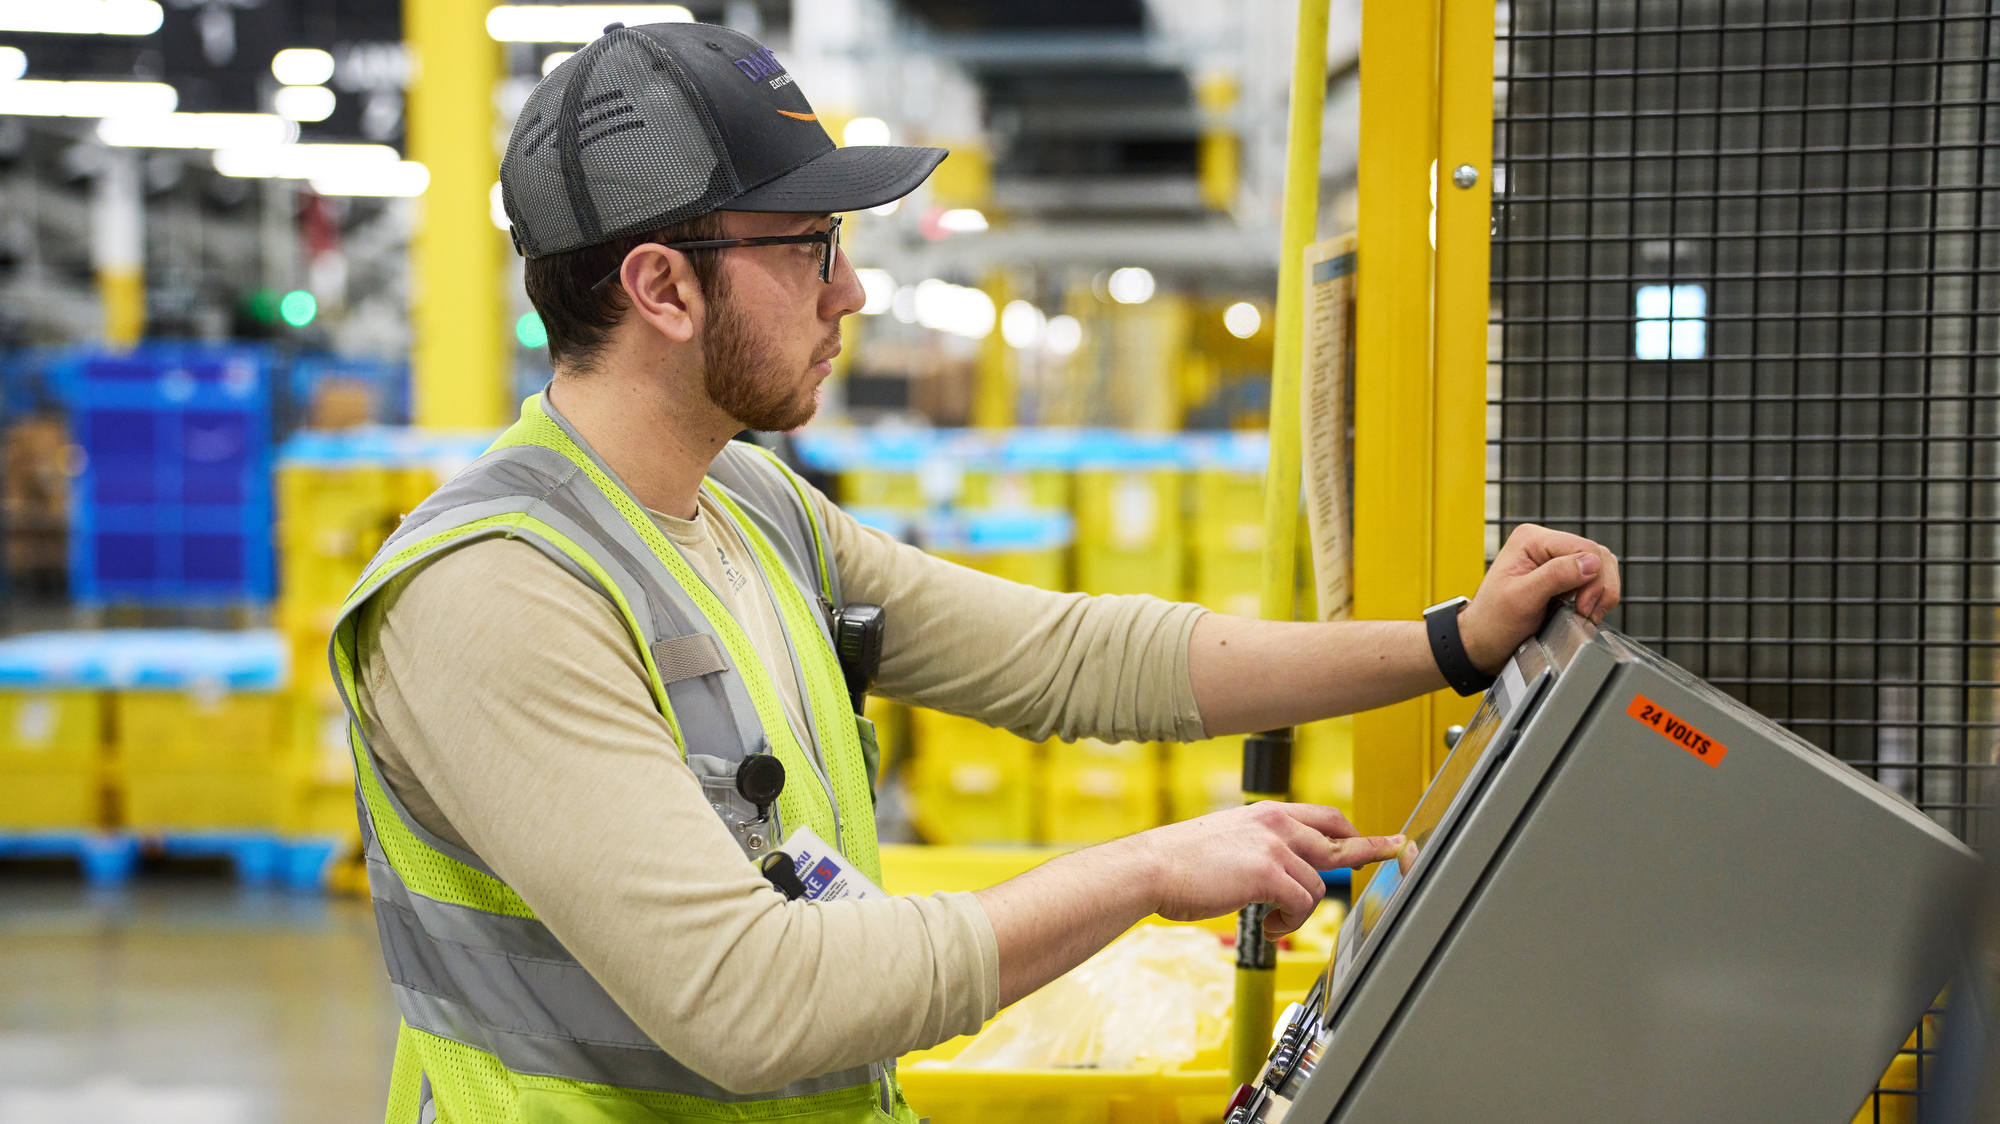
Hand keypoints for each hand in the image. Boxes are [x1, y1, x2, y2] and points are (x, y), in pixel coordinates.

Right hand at [1138, 802, 1404, 937]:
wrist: (1150, 868)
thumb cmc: (1178, 862)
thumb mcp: (1226, 840)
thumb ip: (1258, 846)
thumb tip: (1277, 870)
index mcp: (1265, 814)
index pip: (1324, 816)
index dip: (1354, 832)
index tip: (1382, 838)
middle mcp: (1275, 823)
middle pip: (1338, 841)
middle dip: (1368, 852)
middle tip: (1391, 855)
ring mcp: (1274, 846)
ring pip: (1318, 885)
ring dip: (1300, 910)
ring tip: (1272, 920)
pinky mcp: (1268, 873)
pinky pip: (1303, 904)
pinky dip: (1289, 922)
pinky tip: (1268, 925)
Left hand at [1459, 524, 1620, 672]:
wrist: (1484, 644)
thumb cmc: (1492, 622)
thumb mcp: (1521, 598)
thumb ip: (1556, 575)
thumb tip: (1591, 562)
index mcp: (1531, 539)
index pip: (1584, 548)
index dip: (1593, 578)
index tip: (1582, 607)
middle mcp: (1544, 544)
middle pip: (1597, 556)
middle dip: (1599, 587)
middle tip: (1586, 613)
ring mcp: (1555, 560)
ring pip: (1601, 567)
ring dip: (1600, 593)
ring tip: (1585, 614)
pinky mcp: (1563, 578)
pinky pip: (1594, 580)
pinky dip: (1596, 597)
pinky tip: (1583, 612)